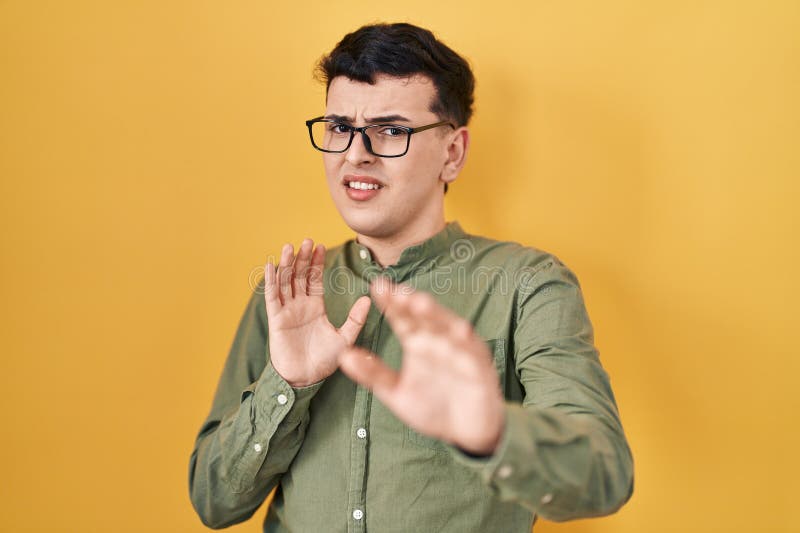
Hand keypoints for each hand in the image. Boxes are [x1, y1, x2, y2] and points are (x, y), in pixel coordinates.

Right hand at [264, 239, 370, 386]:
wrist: (306, 379)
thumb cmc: (325, 361)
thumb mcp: (345, 337)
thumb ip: (356, 318)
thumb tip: (369, 298)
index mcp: (315, 307)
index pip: (314, 279)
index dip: (316, 263)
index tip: (319, 246)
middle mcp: (299, 306)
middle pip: (299, 276)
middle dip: (302, 258)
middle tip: (306, 240)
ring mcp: (287, 311)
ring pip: (285, 282)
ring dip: (286, 265)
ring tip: (289, 247)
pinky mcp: (276, 320)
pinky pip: (272, 298)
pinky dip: (271, 281)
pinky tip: (271, 266)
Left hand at [338, 277, 505, 454]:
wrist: (466, 433)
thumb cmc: (433, 408)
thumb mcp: (396, 393)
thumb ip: (373, 374)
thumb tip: (343, 356)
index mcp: (417, 343)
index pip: (402, 318)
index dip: (390, 303)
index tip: (375, 287)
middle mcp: (438, 341)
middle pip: (423, 317)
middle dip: (410, 303)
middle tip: (395, 290)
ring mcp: (460, 351)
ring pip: (448, 328)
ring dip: (436, 316)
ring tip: (420, 303)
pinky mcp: (479, 367)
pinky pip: (473, 352)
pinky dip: (466, 343)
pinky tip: (458, 332)